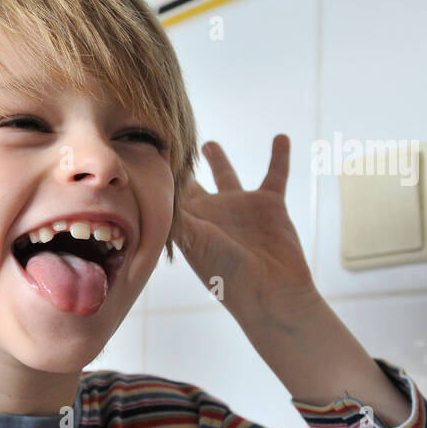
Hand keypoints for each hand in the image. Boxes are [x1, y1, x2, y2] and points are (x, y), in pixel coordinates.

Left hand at [172, 134, 321, 328]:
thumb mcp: (195, 241)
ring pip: (226, 175)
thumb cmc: (227, 272)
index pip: (169, 190)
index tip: (145, 147)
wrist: (270, 290)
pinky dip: (279, 156)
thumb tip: (157, 189)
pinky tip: (282, 137)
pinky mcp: (270, 204)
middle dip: (180, 165)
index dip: (159, 171)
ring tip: (207, 143)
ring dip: (218, 159)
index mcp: (189, 220)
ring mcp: (240, 207)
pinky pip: (275, 174)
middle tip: (166, 141)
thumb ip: (177, 215)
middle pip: (191, 181)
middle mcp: (212, 212)